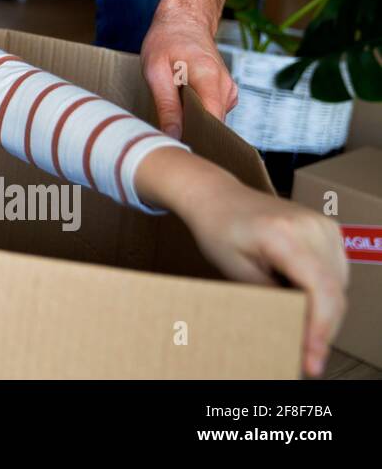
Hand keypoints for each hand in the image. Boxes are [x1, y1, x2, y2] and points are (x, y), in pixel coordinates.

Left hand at [141, 0, 237, 138]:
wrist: (184, 19)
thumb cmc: (167, 40)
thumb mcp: (156, 72)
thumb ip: (167, 106)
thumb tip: (173, 135)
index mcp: (210, 79)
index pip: (213, 123)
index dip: (196, 137)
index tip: (178, 143)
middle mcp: (226, 86)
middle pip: (213, 124)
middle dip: (191, 130)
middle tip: (167, 127)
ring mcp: (228, 89)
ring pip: (212, 119)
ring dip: (193, 120)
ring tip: (173, 108)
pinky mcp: (225, 91)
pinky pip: (212, 111)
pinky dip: (197, 112)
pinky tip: (182, 101)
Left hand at [176, 173, 347, 376]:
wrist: (216, 197)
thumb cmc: (218, 230)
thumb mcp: (234, 270)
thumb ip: (269, 299)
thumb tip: (294, 330)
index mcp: (285, 235)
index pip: (320, 289)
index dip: (321, 328)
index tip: (312, 357)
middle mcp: (312, 227)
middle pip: (335, 293)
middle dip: (322, 329)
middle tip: (306, 359)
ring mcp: (324, 226)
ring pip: (339, 286)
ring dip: (325, 313)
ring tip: (300, 331)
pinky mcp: (328, 230)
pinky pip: (336, 273)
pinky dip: (324, 294)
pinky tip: (302, 304)